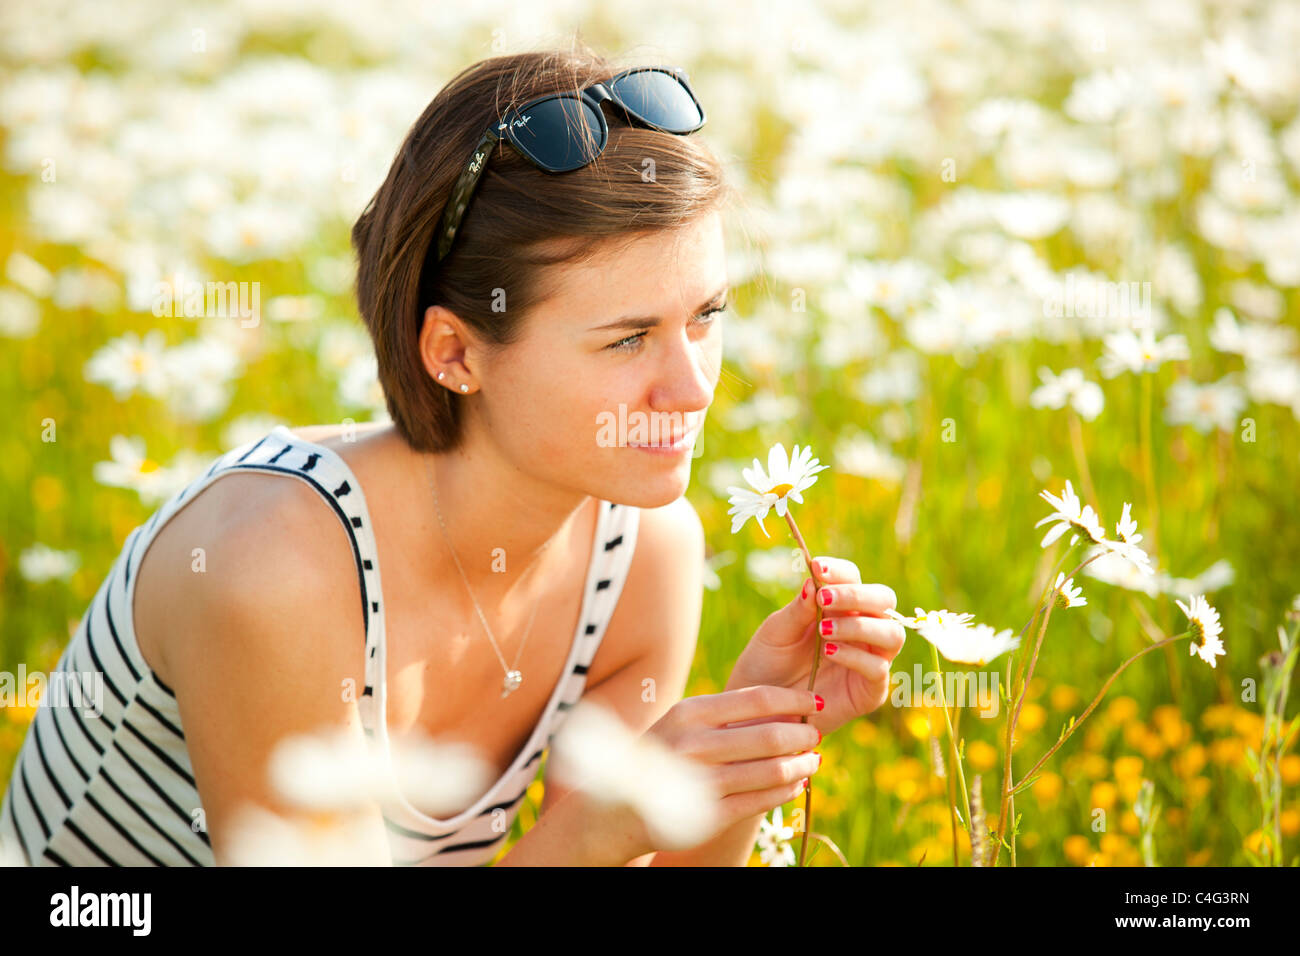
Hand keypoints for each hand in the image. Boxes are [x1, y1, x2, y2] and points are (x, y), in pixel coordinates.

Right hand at [634, 685, 822, 851]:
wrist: (621, 807)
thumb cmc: (665, 755)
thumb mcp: (684, 724)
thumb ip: (726, 714)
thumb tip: (786, 707)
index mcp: (691, 712)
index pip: (757, 698)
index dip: (794, 698)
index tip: (816, 700)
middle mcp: (695, 744)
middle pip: (770, 735)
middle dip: (803, 734)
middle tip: (816, 734)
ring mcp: (703, 782)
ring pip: (772, 770)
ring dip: (802, 765)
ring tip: (813, 760)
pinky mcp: (710, 815)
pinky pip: (762, 801)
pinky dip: (786, 791)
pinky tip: (795, 785)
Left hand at [726, 556, 904, 736]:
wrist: (758, 708)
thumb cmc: (767, 663)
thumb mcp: (777, 632)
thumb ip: (798, 609)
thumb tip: (815, 579)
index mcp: (839, 608)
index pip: (854, 579)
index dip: (841, 571)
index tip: (817, 567)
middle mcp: (861, 630)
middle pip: (884, 600)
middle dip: (858, 594)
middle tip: (825, 597)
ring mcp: (869, 660)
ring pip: (892, 634)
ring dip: (860, 625)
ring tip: (824, 629)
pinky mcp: (869, 692)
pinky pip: (878, 669)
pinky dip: (855, 656)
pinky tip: (829, 651)